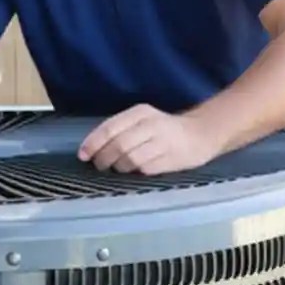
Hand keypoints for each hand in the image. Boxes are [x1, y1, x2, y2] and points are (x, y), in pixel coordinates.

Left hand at [78, 104, 222, 175]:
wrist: (201, 133)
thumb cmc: (162, 130)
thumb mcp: (140, 121)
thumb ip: (118, 131)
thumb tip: (90, 149)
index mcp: (140, 113)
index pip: (110, 128)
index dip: (93, 143)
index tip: (83, 155)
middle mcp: (152, 124)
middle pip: (118, 145)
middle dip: (103, 158)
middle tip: (99, 165)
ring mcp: (164, 141)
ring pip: (131, 158)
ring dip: (119, 167)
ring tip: (118, 168)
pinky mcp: (173, 158)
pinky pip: (146, 169)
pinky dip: (136, 172)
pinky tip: (136, 170)